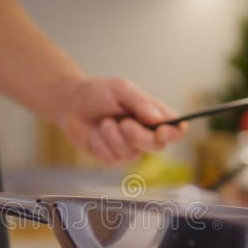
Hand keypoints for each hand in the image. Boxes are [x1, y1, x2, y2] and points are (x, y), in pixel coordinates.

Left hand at [56, 78, 187, 165]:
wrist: (71, 104)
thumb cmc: (98, 92)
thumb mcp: (120, 89)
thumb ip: (140, 102)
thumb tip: (159, 119)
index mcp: (154, 115)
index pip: (176, 129)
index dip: (174, 133)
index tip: (162, 130)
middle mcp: (146, 134)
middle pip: (158, 146)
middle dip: (140, 136)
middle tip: (124, 123)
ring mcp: (130, 148)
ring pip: (133, 154)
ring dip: (114, 137)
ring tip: (103, 123)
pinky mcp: (112, 158)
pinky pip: (113, 159)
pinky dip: (102, 144)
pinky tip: (95, 133)